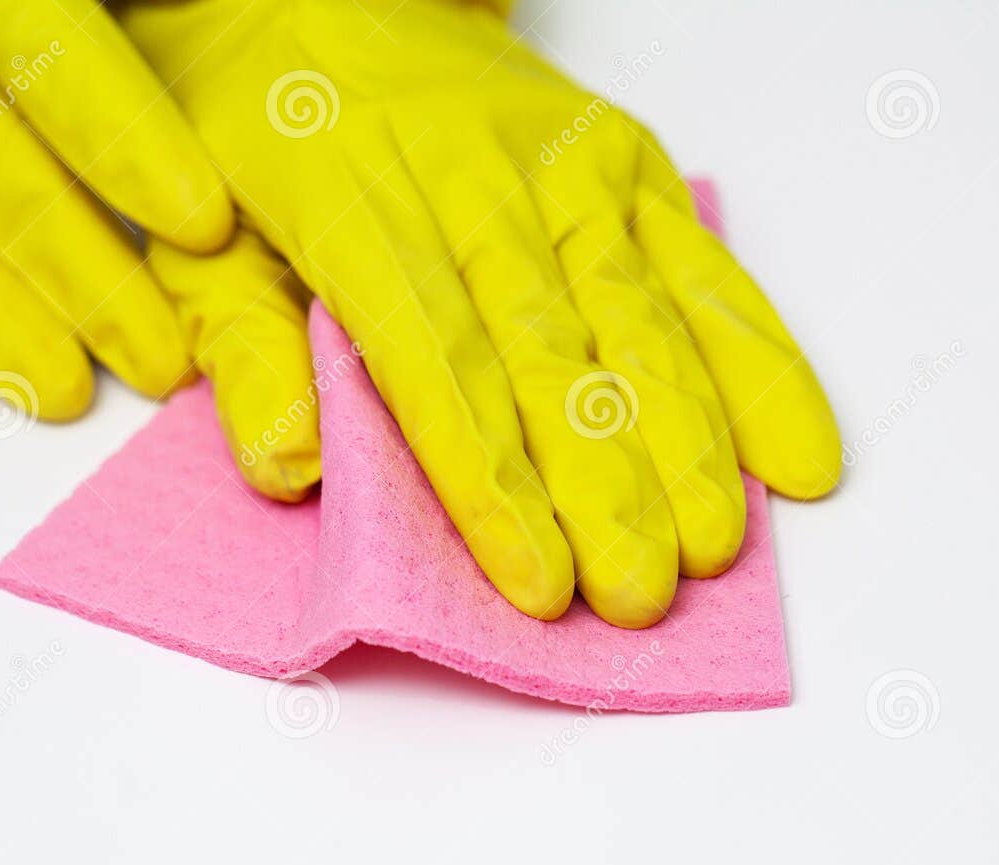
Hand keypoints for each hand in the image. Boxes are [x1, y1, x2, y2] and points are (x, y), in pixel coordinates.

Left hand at [120, 0, 841, 626]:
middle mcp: (477, 177)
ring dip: (688, 439)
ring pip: (642, 312)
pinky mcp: (626, 158)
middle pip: (554, 347)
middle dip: (606, 482)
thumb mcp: (205, 246)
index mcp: (358, 200)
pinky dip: (757, 360)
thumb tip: (290, 469)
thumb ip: (248, 354)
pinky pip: (706, 266)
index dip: (492, 479)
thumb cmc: (258, 137)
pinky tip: (793, 453)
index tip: (537, 581)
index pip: (437, 359)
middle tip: (639, 594)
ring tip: (713, 548)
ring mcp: (565, 163)